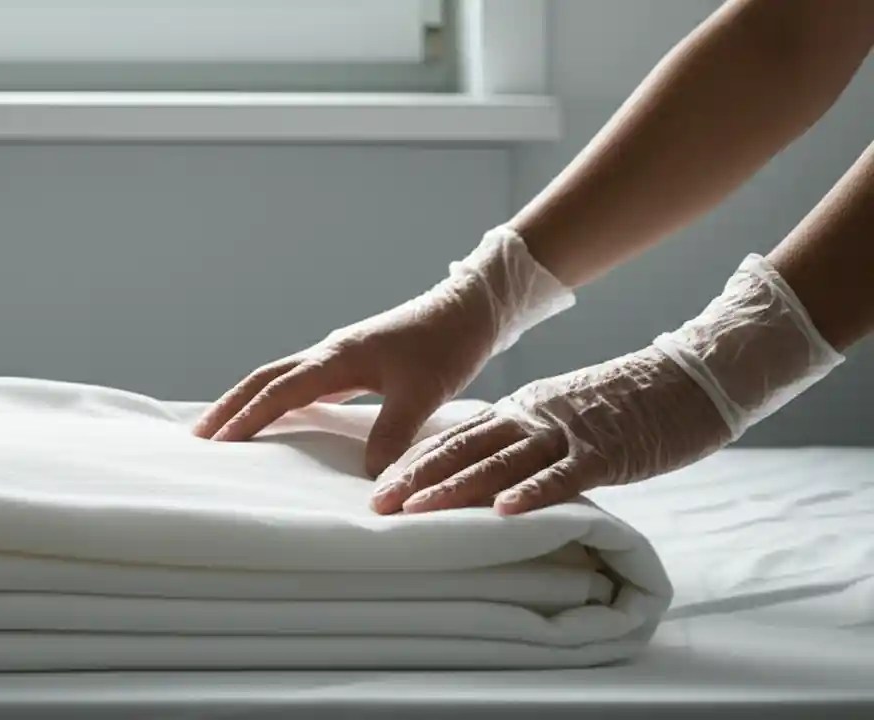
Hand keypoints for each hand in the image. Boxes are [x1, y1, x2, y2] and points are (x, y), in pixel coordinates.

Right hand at [193, 287, 497, 476]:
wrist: (467, 311)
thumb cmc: (446, 345)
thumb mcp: (423, 393)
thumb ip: (393, 432)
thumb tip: (369, 476)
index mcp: (338, 357)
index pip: (281, 389)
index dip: (248, 416)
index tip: (219, 441)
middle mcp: (329, 352)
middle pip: (264, 378)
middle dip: (230, 405)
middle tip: (198, 436)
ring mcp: (338, 356)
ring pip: (279, 377)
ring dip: (248, 400)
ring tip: (223, 428)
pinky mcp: (351, 362)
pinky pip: (300, 382)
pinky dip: (277, 399)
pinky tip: (276, 417)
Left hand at [370, 346, 730, 514]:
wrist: (691, 377)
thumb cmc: (630, 404)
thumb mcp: (565, 417)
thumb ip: (528, 441)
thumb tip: (492, 475)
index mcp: (523, 411)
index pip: (457, 438)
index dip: (416, 462)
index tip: (380, 488)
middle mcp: (534, 418)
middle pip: (465, 448)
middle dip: (418, 477)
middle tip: (378, 504)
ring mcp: (568, 433)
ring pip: (502, 461)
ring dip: (457, 487)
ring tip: (418, 509)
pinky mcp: (607, 451)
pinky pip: (564, 474)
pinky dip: (534, 493)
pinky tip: (504, 511)